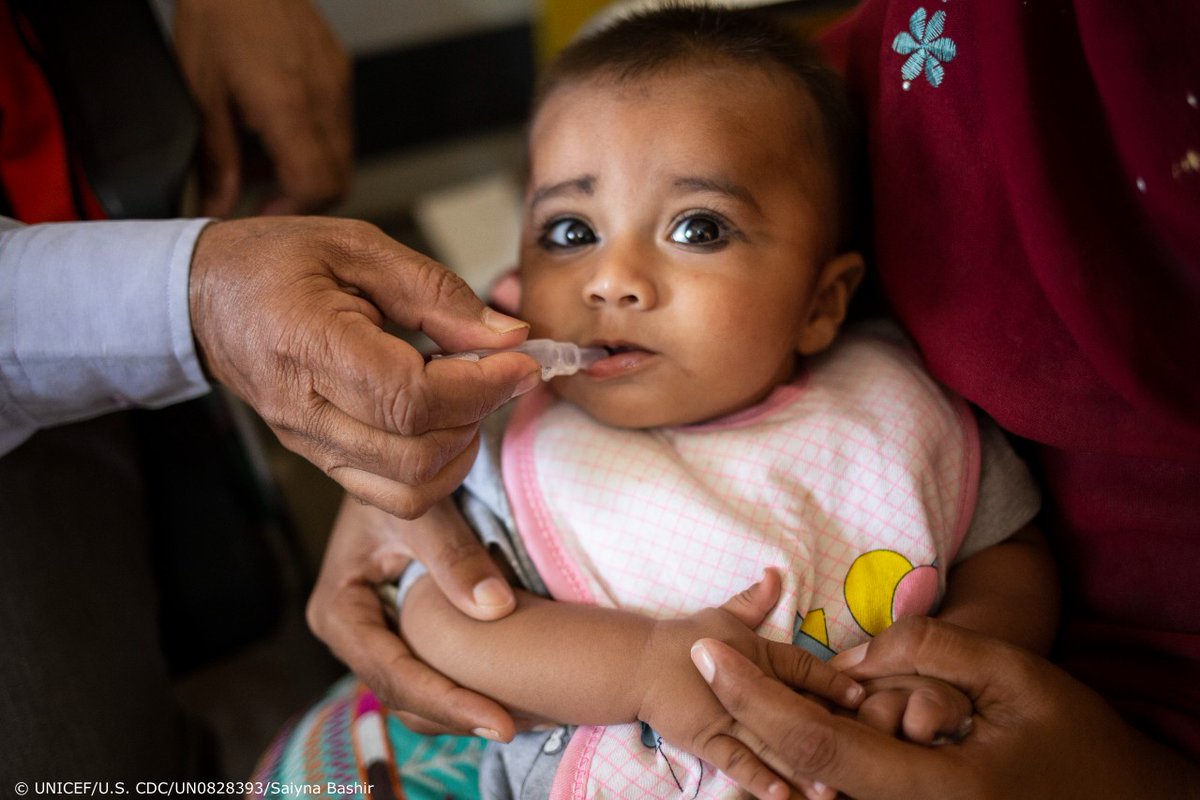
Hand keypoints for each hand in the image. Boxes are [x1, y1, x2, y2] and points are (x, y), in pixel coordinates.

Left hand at [174, 0, 351, 215]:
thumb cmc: (218, 16)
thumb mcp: (202, 93)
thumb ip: (216, 157)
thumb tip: (220, 202)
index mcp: (288, 105)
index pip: (316, 184)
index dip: (294, 208)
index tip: (266, 212)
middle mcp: (323, 98)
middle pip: (339, 178)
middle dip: (304, 197)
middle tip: (264, 195)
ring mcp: (338, 85)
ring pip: (342, 155)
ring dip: (309, 170)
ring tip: (264, 160)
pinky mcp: (340, 72)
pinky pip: (339, 125)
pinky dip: (314, 141)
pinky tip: (278, 128)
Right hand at [189, 216, 541, 519]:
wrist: (205, 295)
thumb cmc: (276, 262)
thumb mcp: (361, 248)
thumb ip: (439, 294)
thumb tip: (508, 336)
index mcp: (308, 344)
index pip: (411, 398)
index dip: (480, 387)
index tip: (520, 362)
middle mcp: (304, 408)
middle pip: (415, 453)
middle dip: (478, 417)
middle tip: (498, 373)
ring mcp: (309, 443)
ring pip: (408, 489)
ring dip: (460, 450)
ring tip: (468, 397)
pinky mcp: (318, 459)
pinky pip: (390, 494)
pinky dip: (434, 470)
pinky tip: (443, 423)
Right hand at [307, 496, 516, 738]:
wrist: (394, 468)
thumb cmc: (397, 482)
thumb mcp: (423, 512)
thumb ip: (455, 556)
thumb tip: (496, 608)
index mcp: (338, 610)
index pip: (392, 672)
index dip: (444, 700)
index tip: (496, 719)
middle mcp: (350, 633)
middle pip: (401, 692)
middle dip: (453, 712)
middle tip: (510, 726)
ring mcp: (373, 636)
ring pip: (413, 691)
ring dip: (457, 707)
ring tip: (512, 718)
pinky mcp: (398, 632)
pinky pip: (426, 671)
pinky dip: (459, 686)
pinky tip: (501, 694)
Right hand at [639, 571, 864, 799]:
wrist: (641, 663)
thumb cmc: (686, 638)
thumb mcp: (724, 615)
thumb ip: (756, 599)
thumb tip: (776, 571)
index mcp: (758, 655)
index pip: (801, 668)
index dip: (831, 681)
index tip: (860, 696)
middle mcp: (748, 685)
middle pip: (792, 711)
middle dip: (825, 732)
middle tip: (860, 752)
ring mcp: (727, 715)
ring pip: (770, 743)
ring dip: (800, 766)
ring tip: (832, 790)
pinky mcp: (707, 740)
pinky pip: (736, 762)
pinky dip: (759, 779)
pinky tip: (783, 795)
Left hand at [696, 616, 1199, 798]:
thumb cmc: (1077, 742)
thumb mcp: (1014, 676)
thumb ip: (928, 652)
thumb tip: (850, 659)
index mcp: (932, 788)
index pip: (813, 739)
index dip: (752, 692)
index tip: (706, 650)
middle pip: (799, 771)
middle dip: (750, 714)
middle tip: (711, 663)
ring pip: (815, 789)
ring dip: (772, 741)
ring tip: (738, 688)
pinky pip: (846, 795)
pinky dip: (808, 764)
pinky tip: (782, 728)